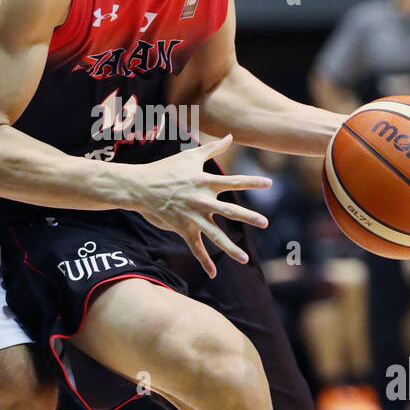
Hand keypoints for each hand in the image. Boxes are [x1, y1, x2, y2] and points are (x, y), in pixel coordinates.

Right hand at [126, 134, 272, 277]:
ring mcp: (192, 216)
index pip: (233, 182)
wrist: (140, 187)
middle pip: (229, 211)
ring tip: (244, 259)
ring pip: (214, 235)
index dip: (252, 182)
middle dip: (248, 217)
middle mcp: (201, 201)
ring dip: (230, 248)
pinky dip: (203, 261)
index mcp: (205, 182)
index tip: (269, 184)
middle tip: (265, 222)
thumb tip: (230, 136)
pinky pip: (195, 247)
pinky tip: (213, 273)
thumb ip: (212, 148)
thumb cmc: (166, 169)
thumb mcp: (190, 156)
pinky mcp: (182, 228)